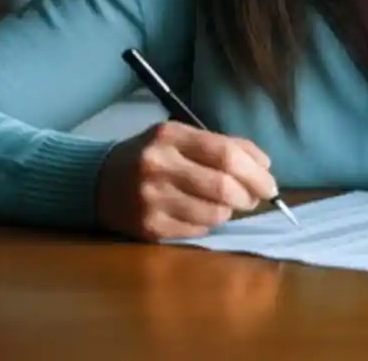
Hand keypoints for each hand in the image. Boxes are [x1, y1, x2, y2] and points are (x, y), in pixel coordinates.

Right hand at [96, 121, 278, 241]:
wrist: (96, 181)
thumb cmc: (151, 156)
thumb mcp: (181, 137)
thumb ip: (223, 145)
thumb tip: (264, 165)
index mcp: (170, 136)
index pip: (226, 154)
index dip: (256, 171)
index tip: (270, 183)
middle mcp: (158, 166)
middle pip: (224, 186)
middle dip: (249, 195)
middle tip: (254, 198)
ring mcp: (151, 199)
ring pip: (215, 213)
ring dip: (230, 211)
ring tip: (226, 204)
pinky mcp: (149, 227)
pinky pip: (198, 230)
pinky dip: (209, 223)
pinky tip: (201, 213)